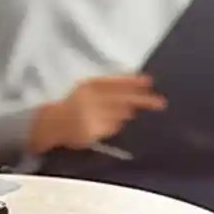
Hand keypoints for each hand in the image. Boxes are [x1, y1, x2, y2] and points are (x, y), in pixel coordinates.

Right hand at [34, 74, 166, 151]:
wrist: (53, 122)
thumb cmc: (76, 103)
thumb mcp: (90, 88)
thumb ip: (112, 86)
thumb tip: (141, 83)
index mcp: (89, 86)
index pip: (115, 82)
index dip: (132, 82)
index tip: (149, 82)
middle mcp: (90, 100)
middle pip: (122, 99)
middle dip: (142, 100)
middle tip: (160, 102)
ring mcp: (90, 116)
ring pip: (120, 114)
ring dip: (125, 114)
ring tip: (114, 112)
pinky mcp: (92, 131)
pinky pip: (112, 127)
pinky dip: (114, 124)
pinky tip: (104, 122)